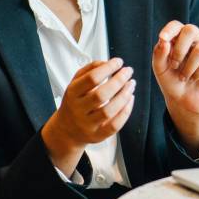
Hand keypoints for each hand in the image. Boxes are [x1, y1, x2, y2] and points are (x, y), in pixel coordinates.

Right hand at [41, 57, 135, 175]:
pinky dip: (125, 111)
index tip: (118, 62)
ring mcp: (88, 125)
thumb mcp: (76, 83)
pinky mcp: (98, 136)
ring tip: (131, 84)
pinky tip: (130, 99)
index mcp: (72, 93)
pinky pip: (114, 125)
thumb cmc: (75, 102)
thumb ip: (90, 69)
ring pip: (108, 111)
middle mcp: (78, 110)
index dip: (108, 68)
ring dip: (124, 95)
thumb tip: (108, 63)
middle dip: (118, 81)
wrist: (67, 129)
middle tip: (128, 71)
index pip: (91, 79)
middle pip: (101, 95)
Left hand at [153, 21, 198, 147]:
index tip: (163, 39)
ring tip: (184, 77)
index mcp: (180, 38)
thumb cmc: (171, 82)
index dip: (170, 30)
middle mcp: (197, 40)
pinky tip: (196, 78)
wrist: (184, 101)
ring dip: (188, 67)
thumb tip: (164, 41)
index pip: (176, 25)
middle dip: (180, 49)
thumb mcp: (160, 69)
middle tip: (174, 65)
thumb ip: (159, 54)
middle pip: (191, 29)